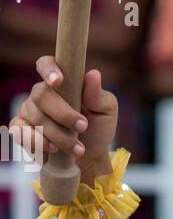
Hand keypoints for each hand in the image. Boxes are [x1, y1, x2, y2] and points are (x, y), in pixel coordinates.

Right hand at [9, 55, 118, 174]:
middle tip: (83, 126)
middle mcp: (42, 93)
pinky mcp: (22, 130)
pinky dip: (37, 142)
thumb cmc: (98, 126)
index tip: (58, 81)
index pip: (46, 64)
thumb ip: (98, 95)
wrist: (90, 154)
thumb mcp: (106, 110)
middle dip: (63, 114)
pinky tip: (54, 150)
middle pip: (41, 95)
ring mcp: (29, 111)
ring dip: (59, 136)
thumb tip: (93, 74)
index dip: (49, 70)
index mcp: (62, 81)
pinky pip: (20, 132)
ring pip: (36, 118)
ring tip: (78, 148)